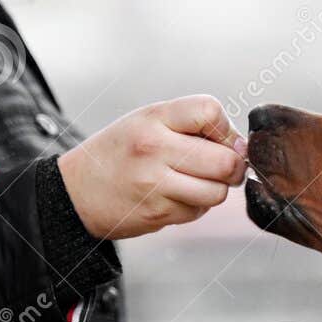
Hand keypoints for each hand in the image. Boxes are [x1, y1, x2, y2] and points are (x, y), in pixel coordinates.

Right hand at [57, 95, 247, 239]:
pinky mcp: (159, 210)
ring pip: (218, 191)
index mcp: (154, 116)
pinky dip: (196, 206)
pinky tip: (174, 197)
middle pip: (226, 159)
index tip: (217, 139)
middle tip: (218, 168)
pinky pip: (200, 211)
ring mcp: (156, 180)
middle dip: (232, 168)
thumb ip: (192, 126)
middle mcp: (154, 146)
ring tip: (192, 182)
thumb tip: (244, 148)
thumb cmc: (122, 153)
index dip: (225, 129)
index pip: (210, 111)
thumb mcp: (148, 122)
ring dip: (214, 190)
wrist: (78, 190)